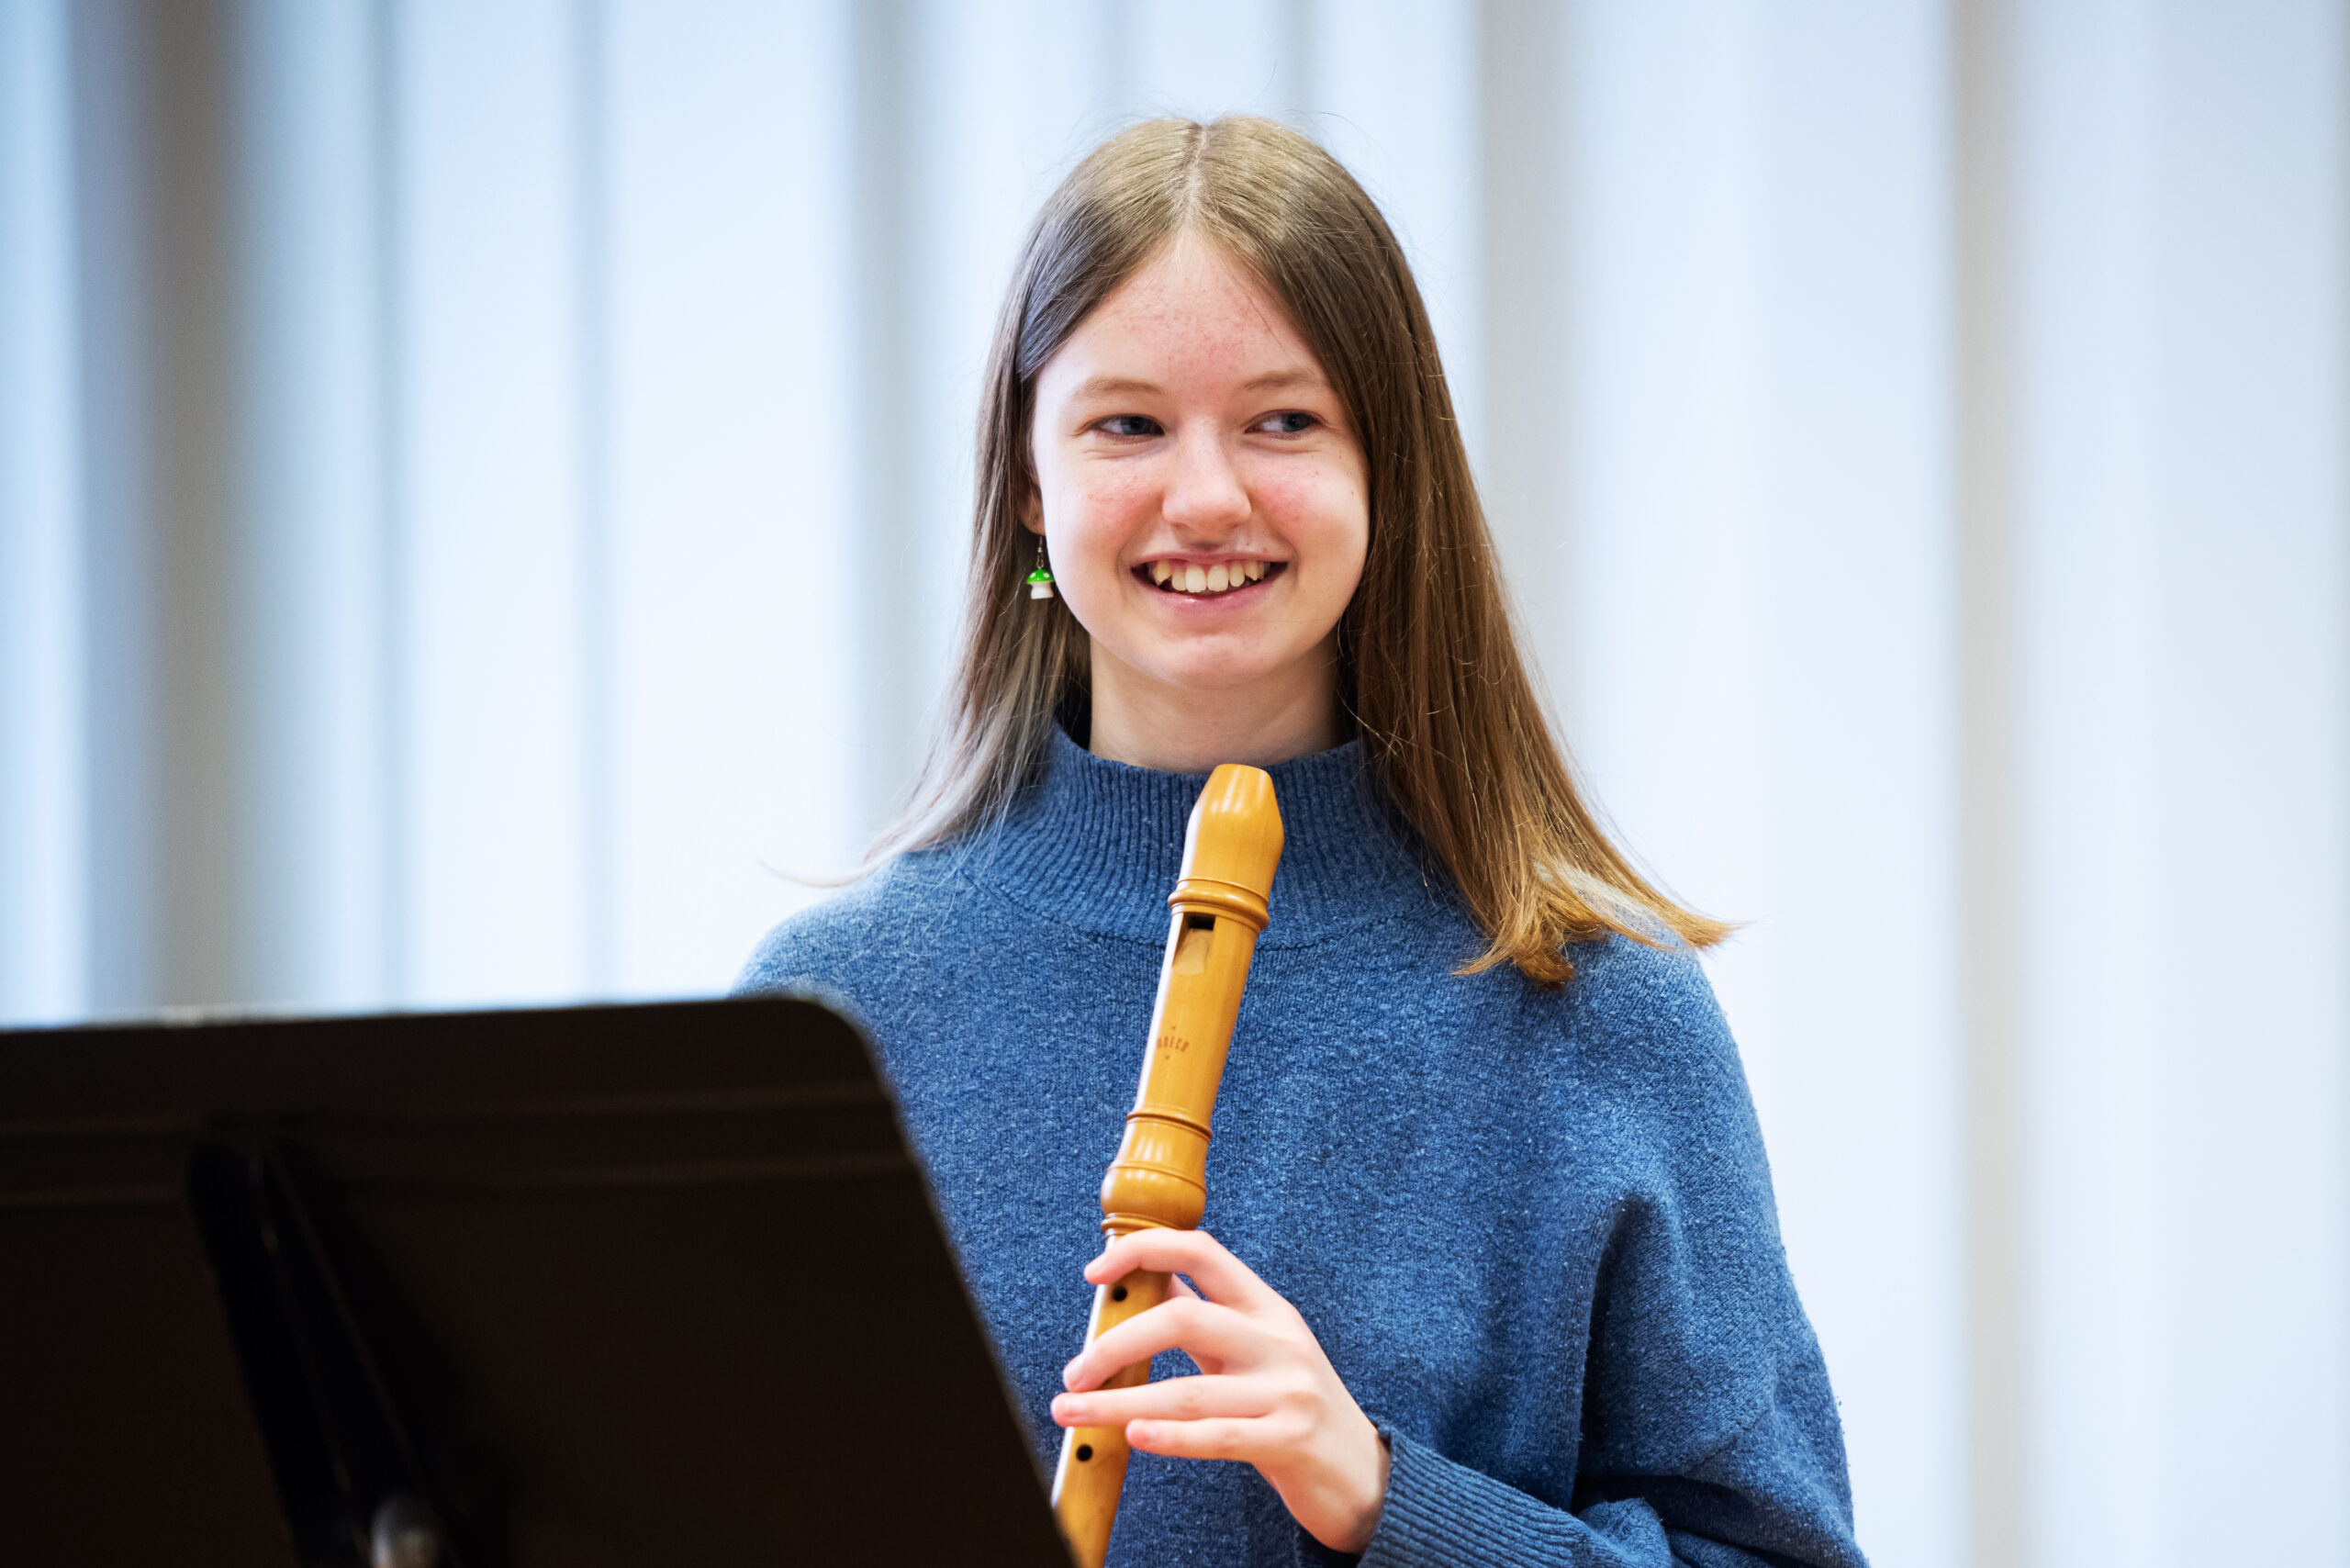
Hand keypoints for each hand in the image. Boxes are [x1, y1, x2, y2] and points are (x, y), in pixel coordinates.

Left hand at [1049, 1229, 1390, 1553]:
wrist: (1365, 1474)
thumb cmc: (1294, 1408)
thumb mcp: (1256, 1349)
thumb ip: (1206, 1316)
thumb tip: (1146, 1278)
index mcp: (1267, 1308)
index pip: (1203, 1252)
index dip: (1144, 1250)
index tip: (1094, 1272)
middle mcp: (1279, 1340)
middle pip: (1185, 1318)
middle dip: (1116, 1343)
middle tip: (1073, 1371)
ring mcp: (1289, 1390)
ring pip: (1189, 1390)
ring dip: (1119, 1403)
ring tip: (1072, 1410)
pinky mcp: (1290, 1441)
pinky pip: (1218, 1437)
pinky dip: (1170, 1437)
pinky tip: (1133, 1437)